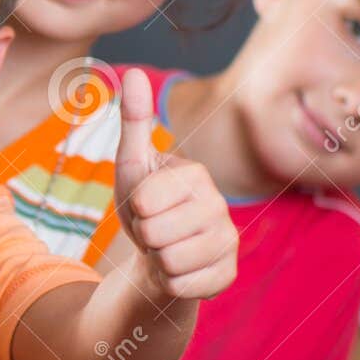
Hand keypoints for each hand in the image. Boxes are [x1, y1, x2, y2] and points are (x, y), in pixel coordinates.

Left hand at [113, 68, 236, 300]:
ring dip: (157, 261)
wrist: (157, 256)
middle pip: (156, 233)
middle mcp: (218, 205)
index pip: (145, 200)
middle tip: (154, 231)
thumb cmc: (145, 207)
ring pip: (170, 261)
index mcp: (195, 175)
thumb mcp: (131, 166)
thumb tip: (131, 72)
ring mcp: (227, 241)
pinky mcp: (227, 274)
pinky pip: (185, 286)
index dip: (135, 209)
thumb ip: (134, 122)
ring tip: (164, 248)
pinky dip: (171, 283)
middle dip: (144, 237)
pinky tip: (178, 271)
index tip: (145, 206)